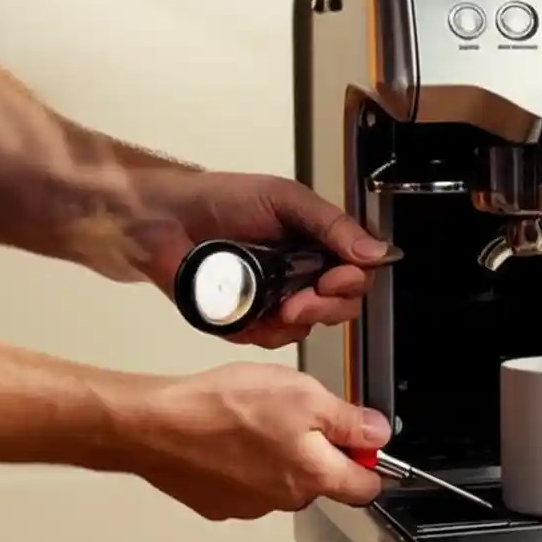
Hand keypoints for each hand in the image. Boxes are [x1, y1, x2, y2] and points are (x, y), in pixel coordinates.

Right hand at [121, 362, 391, 520]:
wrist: (155, 426)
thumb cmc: (225, 408)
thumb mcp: (303, 395)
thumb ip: (348, 420)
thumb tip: (378, 434)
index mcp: (315, 475)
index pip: (367, 488)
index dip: (372, 462)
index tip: (363, 440)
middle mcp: (286, 499)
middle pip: (323, 481)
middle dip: (321, 450)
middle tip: (299, 413)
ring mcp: (251, 506)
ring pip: (284, 480)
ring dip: (281, 454)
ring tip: (256, 419)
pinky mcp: (219, 503)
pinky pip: (248, 483)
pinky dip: (246, 462)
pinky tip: (230, 436)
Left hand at [129, 170, 389, 348]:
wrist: (163, 218)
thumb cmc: (224, 200)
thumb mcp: (286, 200)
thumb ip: (332, 225)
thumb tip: (378, 253)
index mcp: (319, 245)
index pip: (359, 273)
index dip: (354, 281)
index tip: (335, 278)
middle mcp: (304, 275)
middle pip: (342, 307)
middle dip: (328, 307)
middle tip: (302, 299)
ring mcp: (276, 302)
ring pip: (308, 328)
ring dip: (298, 321)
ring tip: (275, 307)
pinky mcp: (246, 322)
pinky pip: (270, 340)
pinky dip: (265, 332)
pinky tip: (250, 315)